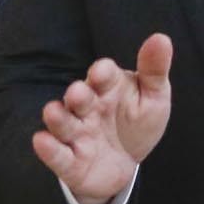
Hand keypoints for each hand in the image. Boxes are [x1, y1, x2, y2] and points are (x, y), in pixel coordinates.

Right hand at [32, 35, 174, 203]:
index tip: (102, 72)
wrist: (125, 164)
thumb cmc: (136, 124)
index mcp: (107, 89)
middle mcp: (87, 109)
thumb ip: (154, 70)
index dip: (102, 74)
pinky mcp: (69, 162)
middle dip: (77, 95)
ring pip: (64, 124)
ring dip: (58, 118)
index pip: (103, 76)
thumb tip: (161, 38)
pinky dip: (50, 150)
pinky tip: (42, 141)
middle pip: (79, 99)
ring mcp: (76, 135)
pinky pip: (58, 156)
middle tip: (77, 93)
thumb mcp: (153, 98)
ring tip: (52, 111)